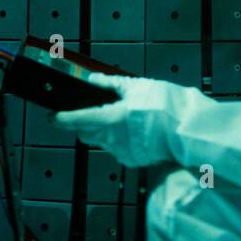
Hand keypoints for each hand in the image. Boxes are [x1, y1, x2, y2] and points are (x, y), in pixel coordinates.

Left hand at [53, 74, 182, 167]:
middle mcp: (111, 139)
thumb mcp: (138, 87)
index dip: (62, 118)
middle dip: (83, 125)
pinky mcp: (132, 160)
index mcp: (110, 119)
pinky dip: (120, 141)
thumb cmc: (164, 105)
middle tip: (90, 113)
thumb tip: (93, 80)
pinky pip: (118, 150)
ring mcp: (121, 152)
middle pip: (85, 134)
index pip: (77, 119)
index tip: (52, 116)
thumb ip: (112, 84)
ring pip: (102, 142)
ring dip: (103, 132)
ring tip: (121, 119)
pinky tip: (134, 131)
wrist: (188, 130)